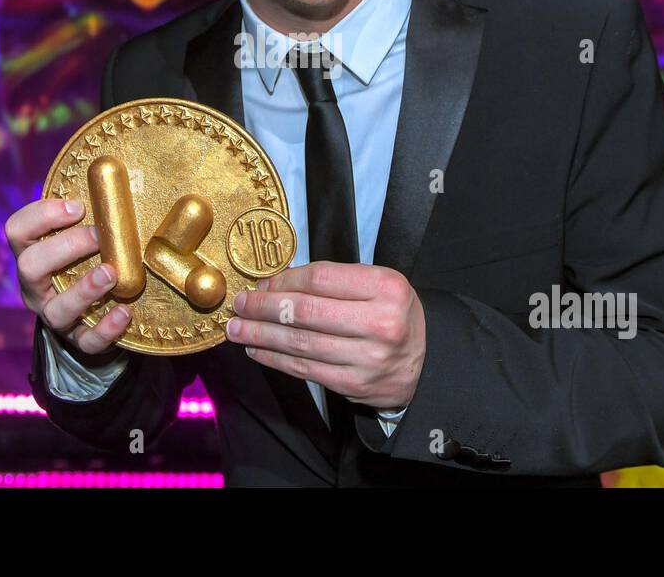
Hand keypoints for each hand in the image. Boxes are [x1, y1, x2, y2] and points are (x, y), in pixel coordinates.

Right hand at [7, 198, 130, 361]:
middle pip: (30, 266)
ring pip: (56, 309)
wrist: (95, 315)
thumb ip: (91, 212)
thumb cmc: (89, 260)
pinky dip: (105, 328)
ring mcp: (55, 316)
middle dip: (65, 247)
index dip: (42, 215)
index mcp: (33, 254)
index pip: (17, 230)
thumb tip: (117, 167)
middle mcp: (36, 287)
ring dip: (84, 289)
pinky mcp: (79, 341)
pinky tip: (126, 312)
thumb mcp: (82, 236)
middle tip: (101, 236)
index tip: (78, 207)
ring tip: (111, 272)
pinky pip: (86, 341)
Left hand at [224, 261, 424, 411]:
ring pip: (301, 344)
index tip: (262, 282)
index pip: (321, 279)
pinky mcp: (355, 385)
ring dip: (262, 335)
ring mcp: (367, 358)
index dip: (285, 280)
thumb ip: (335, 282)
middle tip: (240, 305)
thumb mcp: (378, 286)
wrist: (425, 362)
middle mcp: (379, 323)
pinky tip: (258, 350)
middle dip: (264, 308)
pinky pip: (306, 370)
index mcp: (386, 288)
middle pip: (307, 312)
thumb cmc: (393, 315)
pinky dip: (276, 359)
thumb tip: (276, 284)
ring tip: (238, 328)